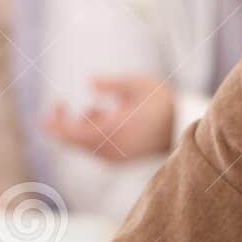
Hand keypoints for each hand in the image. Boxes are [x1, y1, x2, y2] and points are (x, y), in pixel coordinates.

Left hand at [43, 75, 175, 162]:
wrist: (184, 127)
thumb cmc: (162, 102)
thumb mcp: (138, 85)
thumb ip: (112, 84)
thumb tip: (89, 82)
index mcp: (113, 131)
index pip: (71, 133)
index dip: (56, 121)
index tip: (56, 103)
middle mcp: (111, 149)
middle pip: (73, 142)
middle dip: (62, 123)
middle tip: (59, 104)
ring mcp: (115, 158)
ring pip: (83, 146)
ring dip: (79, 127)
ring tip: (97, 109)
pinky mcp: (119, 160)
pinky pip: (94, 149)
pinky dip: (89, 134)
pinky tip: (102, 117)